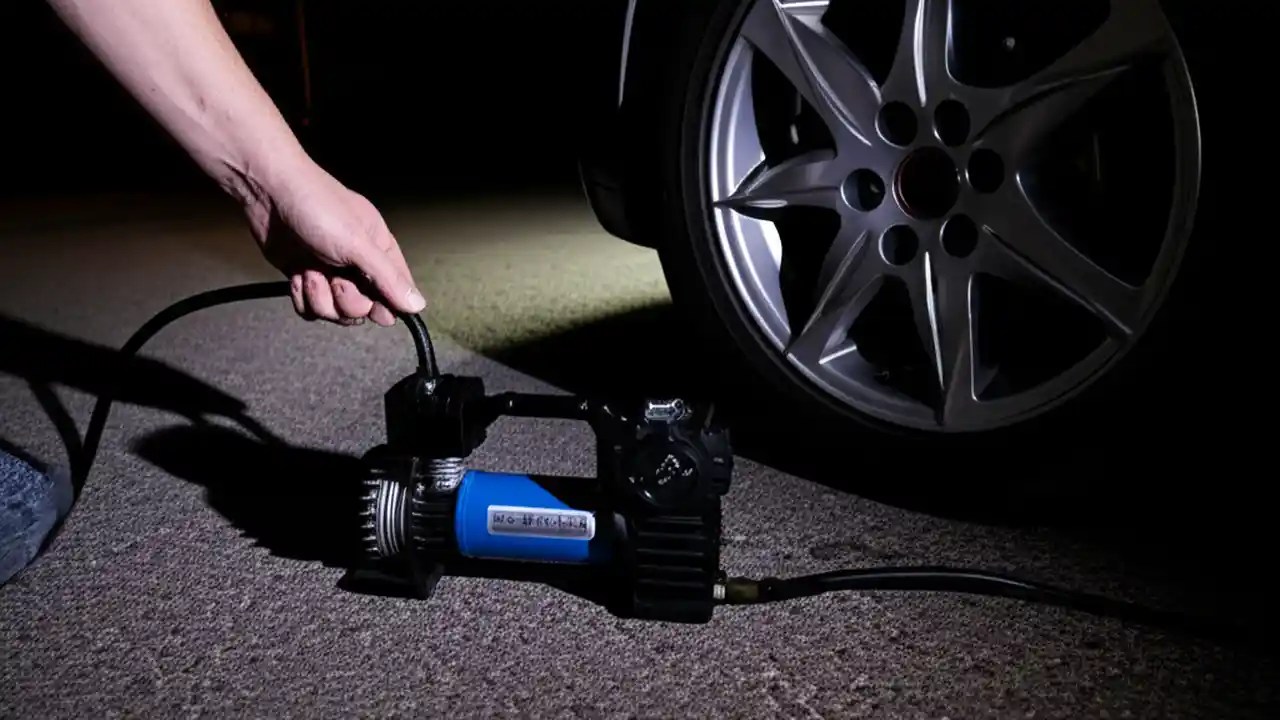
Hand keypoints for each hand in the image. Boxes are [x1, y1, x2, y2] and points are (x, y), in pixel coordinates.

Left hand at [239, 159, 425, 326]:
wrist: (268, 193)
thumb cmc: (318, 207)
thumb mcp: (358, 243)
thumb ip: (388, 277)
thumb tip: (417, 305)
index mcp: (380, 251)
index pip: (396, 293)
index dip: (385, 305)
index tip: (374, 306)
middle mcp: (358, 265)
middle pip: (364, 309)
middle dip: (346, 301)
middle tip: (335, 278)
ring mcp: (330, 273)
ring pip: (335, 313)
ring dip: (320, 297)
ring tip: (309, 271)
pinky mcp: (304, 278)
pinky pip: (310, 309)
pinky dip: (301, 297)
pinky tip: (297, 274)